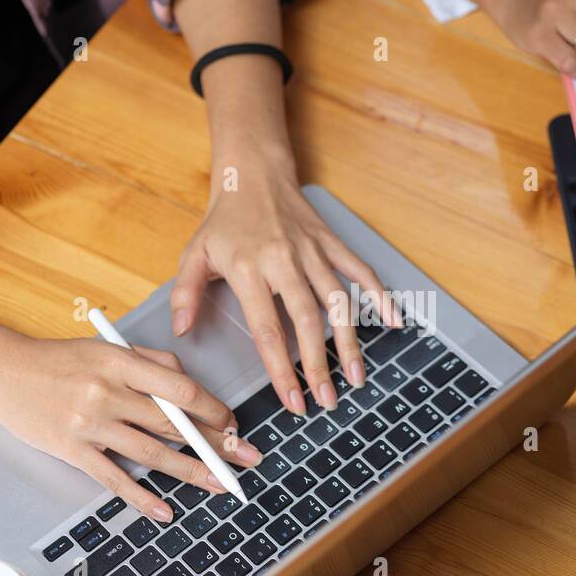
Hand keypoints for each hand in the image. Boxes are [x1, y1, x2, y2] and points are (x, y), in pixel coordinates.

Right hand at [0, 335, 262, 520]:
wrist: (3, 371)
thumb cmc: (61, 359)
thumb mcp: (108, 347)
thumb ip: (150, 363)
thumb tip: (192, 390)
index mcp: (121, 361)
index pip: (180, 389)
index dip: (212, 409)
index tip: (231, 422)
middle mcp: (107, 392)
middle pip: (173, 424)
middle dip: (215, 443)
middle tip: (243, 458)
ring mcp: (89, 424)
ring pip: (151, 453)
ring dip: (191, 472)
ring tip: (219, 485)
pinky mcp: (72, 450)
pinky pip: (114, 479)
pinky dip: (142, 498)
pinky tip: (165, 511)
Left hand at [170, 160, 402, 418]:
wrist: (253, 175)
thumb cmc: (224, 222)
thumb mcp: (194, 255)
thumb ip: (185, 294)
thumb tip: (181, 331)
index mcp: (248, 269)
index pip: (267, 330)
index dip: (281, 369)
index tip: (292, 400)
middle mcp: (284, 261)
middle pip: (307, 322)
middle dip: (319, 365)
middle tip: (327, 401)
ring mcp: (312, 251)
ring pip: (337, 301)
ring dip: (350, 341)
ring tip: (357, 376)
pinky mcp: (331, 243)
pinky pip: (360, 270)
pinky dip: (379, 295)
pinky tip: (394, 321)